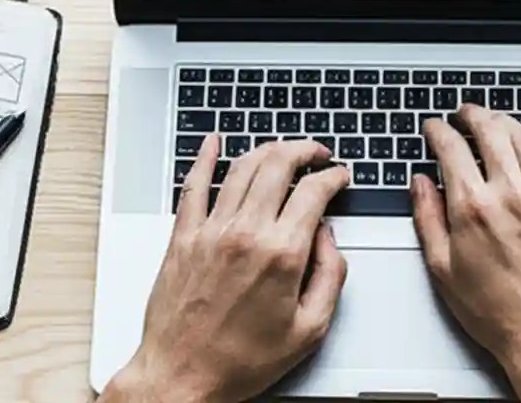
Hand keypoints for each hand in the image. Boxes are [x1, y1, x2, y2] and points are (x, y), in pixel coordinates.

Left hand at [102, 136, 350, 402]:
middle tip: (315, 152)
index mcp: (281, 254)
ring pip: (241, 167)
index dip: (333, 175)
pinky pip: (194, 185)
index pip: (313, 191)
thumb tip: (329, 240)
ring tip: (282, 149)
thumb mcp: (309, 329)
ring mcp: (210, 230)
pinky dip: (204, 158)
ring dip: (267, 149)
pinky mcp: (183, 237)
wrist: (182, 376)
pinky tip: (212, 143)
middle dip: (303, 149)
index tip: (339, 175)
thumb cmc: (240, 361)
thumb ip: (330, 277)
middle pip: (278, 164)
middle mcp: (245, 233)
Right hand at [412, 105, 520, 402]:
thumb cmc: (496, 312)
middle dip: (472, 115)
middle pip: (489, 133)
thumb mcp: (442, 269)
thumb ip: (428, 219)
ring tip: (496, 120)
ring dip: (506, 122)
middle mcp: (510, 195)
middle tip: (464, 114)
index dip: (438, 130)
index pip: (451, 148)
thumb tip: (420, 184)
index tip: (434, 127)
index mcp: (472, 208)